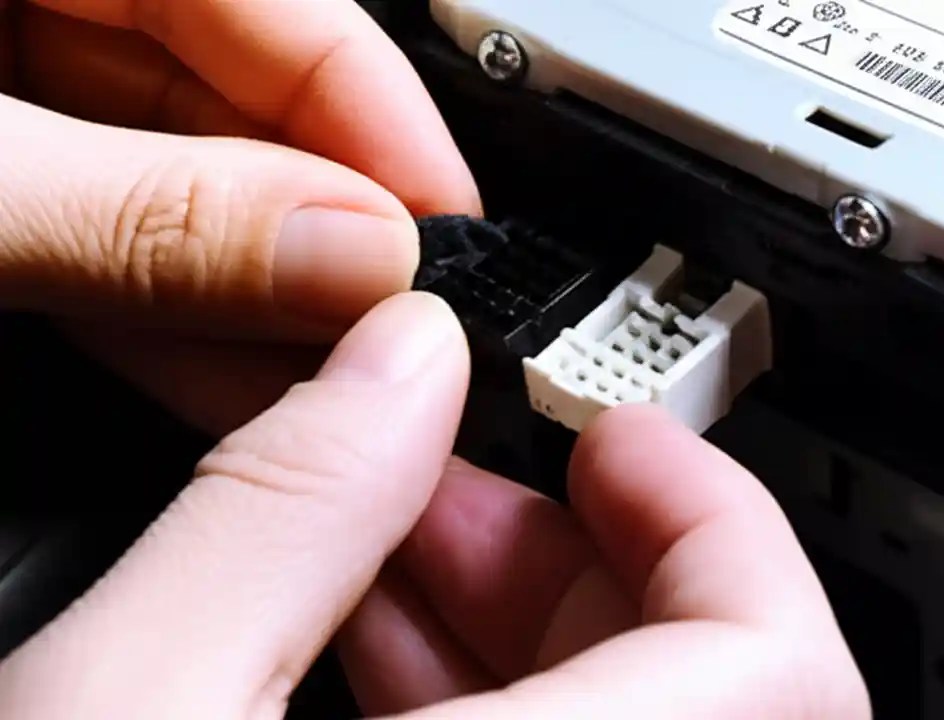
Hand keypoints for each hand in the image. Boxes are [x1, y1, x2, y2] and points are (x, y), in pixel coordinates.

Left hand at [0, 0, 478, 433]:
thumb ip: (151, 219)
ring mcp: (2, 87)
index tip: (441, 232)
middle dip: (316, 227)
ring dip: (251, 294)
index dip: (379, 112)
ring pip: (174, 178)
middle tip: (384, 327)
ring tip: (321, 381)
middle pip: (236, 95)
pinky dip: (159, 307)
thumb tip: (355, 258)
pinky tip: (227, 373)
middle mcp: (28, 4)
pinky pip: (99, 230)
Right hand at [0, 292, 870, 719]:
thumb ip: (281, 512)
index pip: (778, 671)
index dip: (712, 519)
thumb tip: (393, 368)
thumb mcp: (118, 715)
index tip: (616, 439)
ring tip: (387, 553)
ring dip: (520, 636)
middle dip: (573, 560)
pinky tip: (370, 670)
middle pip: (704, 700)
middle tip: (454, 481)